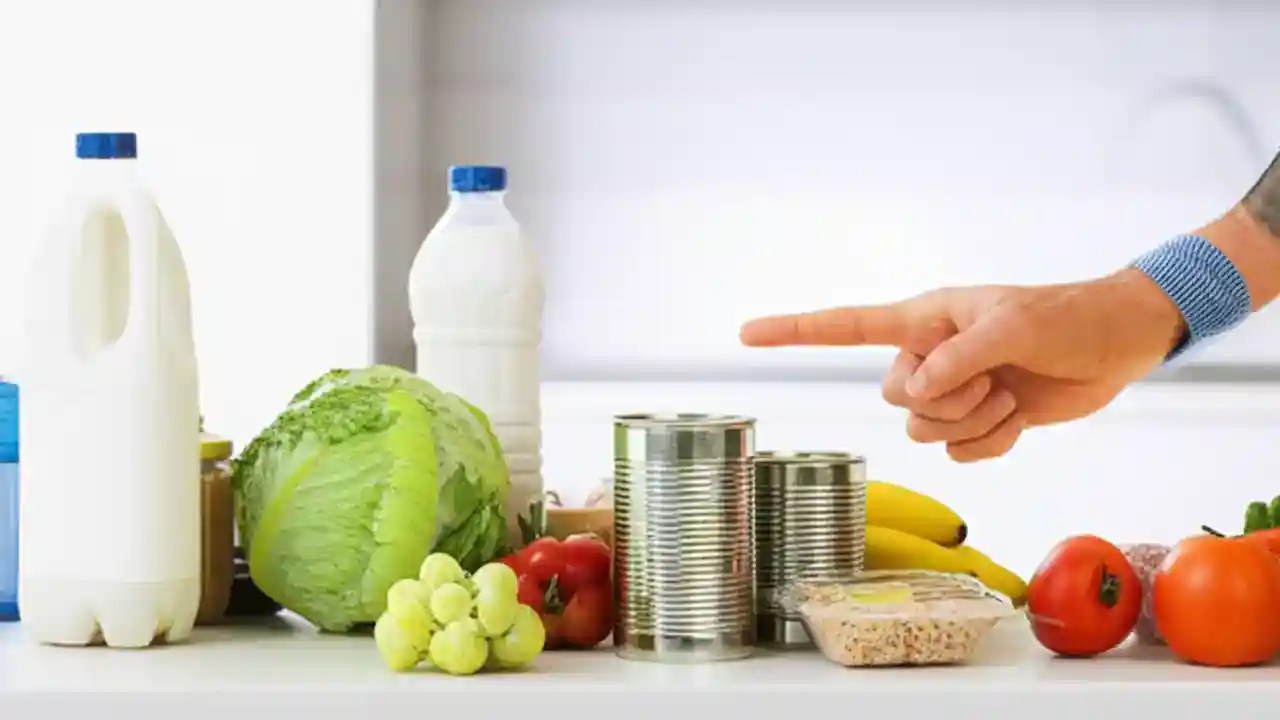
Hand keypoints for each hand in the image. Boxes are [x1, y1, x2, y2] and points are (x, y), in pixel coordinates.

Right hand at [739, 269, 1185, 460]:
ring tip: (1010, 393)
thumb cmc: (1065, 317)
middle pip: (894, 398)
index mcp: (924, 321)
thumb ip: (957, 358)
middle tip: (991, 376)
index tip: (745, 333)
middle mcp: (929, 357)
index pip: (846, 325)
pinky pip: (959, 454)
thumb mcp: (1012, 326)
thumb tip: (918, 392)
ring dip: (973, 422)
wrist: (1117, 344)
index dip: (794, 331)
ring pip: (923, 432)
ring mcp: (954, 392)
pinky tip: (1019, 416)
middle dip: (944, 399)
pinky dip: (991, 442)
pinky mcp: (980, 422)